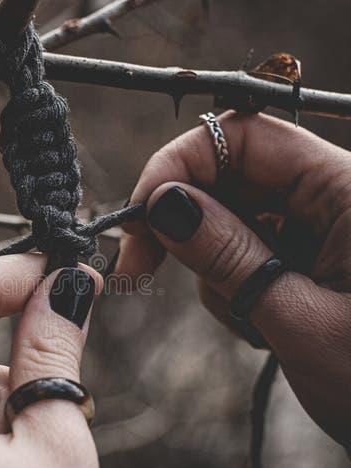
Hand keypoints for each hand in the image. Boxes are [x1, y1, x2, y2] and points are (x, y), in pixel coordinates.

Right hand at [117, 112, 350, 447]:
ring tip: (253, 327)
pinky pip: (253, 253)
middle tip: (139, 274)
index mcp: (350, 190)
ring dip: (217, 269)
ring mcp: (328, 229)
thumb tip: (162, 204)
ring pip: (235, 219)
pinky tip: (264, 331)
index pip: (248, 137)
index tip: (137, 219)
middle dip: (185, 223)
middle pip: (234, 175)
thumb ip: (229, 258)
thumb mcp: (300, 322)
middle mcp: (339, 197)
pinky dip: (238, 289)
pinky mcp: (318, 258)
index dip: (181, 165)